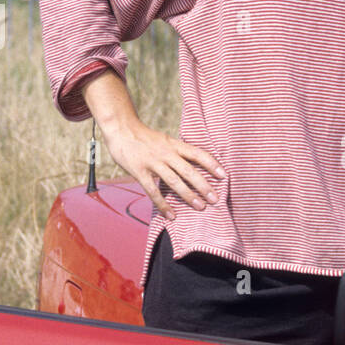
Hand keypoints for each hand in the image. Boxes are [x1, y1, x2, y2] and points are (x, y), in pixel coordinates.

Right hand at [101, 118, 225, 220]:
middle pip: (189, 170)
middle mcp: (166, 153)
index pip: (197, 153)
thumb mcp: (165, 140)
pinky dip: (163, 204)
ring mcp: (153, 163)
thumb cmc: (144, 137)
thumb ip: (177, 151)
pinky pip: (153, 191)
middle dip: (203, 186)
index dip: (212, 164)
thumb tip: (194, 164)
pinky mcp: (140, 172)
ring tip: (200, 207)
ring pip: (174, 182)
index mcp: (174, 144)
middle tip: (216, 199)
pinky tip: (172, 215)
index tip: (224, 175)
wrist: (121, 129)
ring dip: (188, 196)